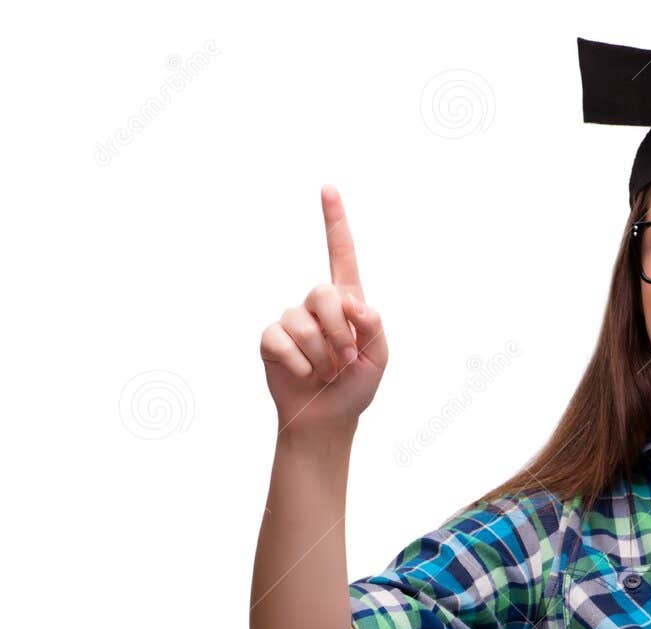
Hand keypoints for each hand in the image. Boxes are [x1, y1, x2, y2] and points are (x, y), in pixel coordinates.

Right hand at [259, 184, 389, 432]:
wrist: (327, 419)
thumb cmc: (356, 387)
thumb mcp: (379, 357)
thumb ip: (373, 326)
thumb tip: (354, 303)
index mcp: (347, 302)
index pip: (341, 254)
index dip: (334, 221)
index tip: (327, 188)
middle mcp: (317, 306)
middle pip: (322, 292)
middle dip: (338, 331)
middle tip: (346, 360)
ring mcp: (292, 321)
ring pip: (301, 322)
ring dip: (320, 355)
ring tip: (326, 372)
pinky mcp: (272, 341)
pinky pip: (280, 341)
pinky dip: (298, 364)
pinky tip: (304, 375)